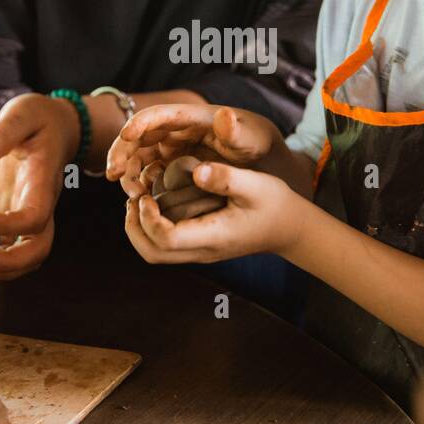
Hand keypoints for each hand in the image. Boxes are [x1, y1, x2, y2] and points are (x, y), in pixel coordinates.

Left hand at [0, 93, 78, 280]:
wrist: (60, 123)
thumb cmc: (39, 117)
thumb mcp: (20, 114)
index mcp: (43, 180)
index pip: (35, 217)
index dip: (7, 226)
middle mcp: (43, 202)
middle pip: (39, 249)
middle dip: (8, 263)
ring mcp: (36, 212)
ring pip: (31, 256)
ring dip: (4, 268)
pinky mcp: (24, 215)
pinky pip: (18, 248)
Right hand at [106, 103, 279, 199]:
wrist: (262, 160)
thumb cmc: (257, 143)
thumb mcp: (251, 137)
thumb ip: (237, 131)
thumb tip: (224, 116)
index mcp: (190, 117)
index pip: (158, 114)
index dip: (140, 123)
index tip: (126, 136)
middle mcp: (175, 131)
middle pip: (139, 136)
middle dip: (123, 152)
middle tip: (113, 173)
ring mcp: (171, 149)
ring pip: (139, 156)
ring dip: (129, 172)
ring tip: (131, 194)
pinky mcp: (171, 166)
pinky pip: (148, 173)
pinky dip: (141, 184)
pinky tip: (140, 199)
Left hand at [123, 160, 303, 263]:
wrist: (288, 227)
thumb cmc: (274, 203)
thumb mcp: (256, 184)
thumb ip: (226, 178)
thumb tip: (197, 170)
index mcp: (213, 236)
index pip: (166, 239)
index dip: (148, 218)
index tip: (147, 194)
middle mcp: (202, 250)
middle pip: (152, 253)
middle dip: (134, 227)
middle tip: (134, 198)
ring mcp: (199, 252)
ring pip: (155, 253)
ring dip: (139, 228)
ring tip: (140, 199)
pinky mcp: (199, 246)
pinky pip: (164, 246)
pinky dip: (150, 227)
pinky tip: (155, 201)